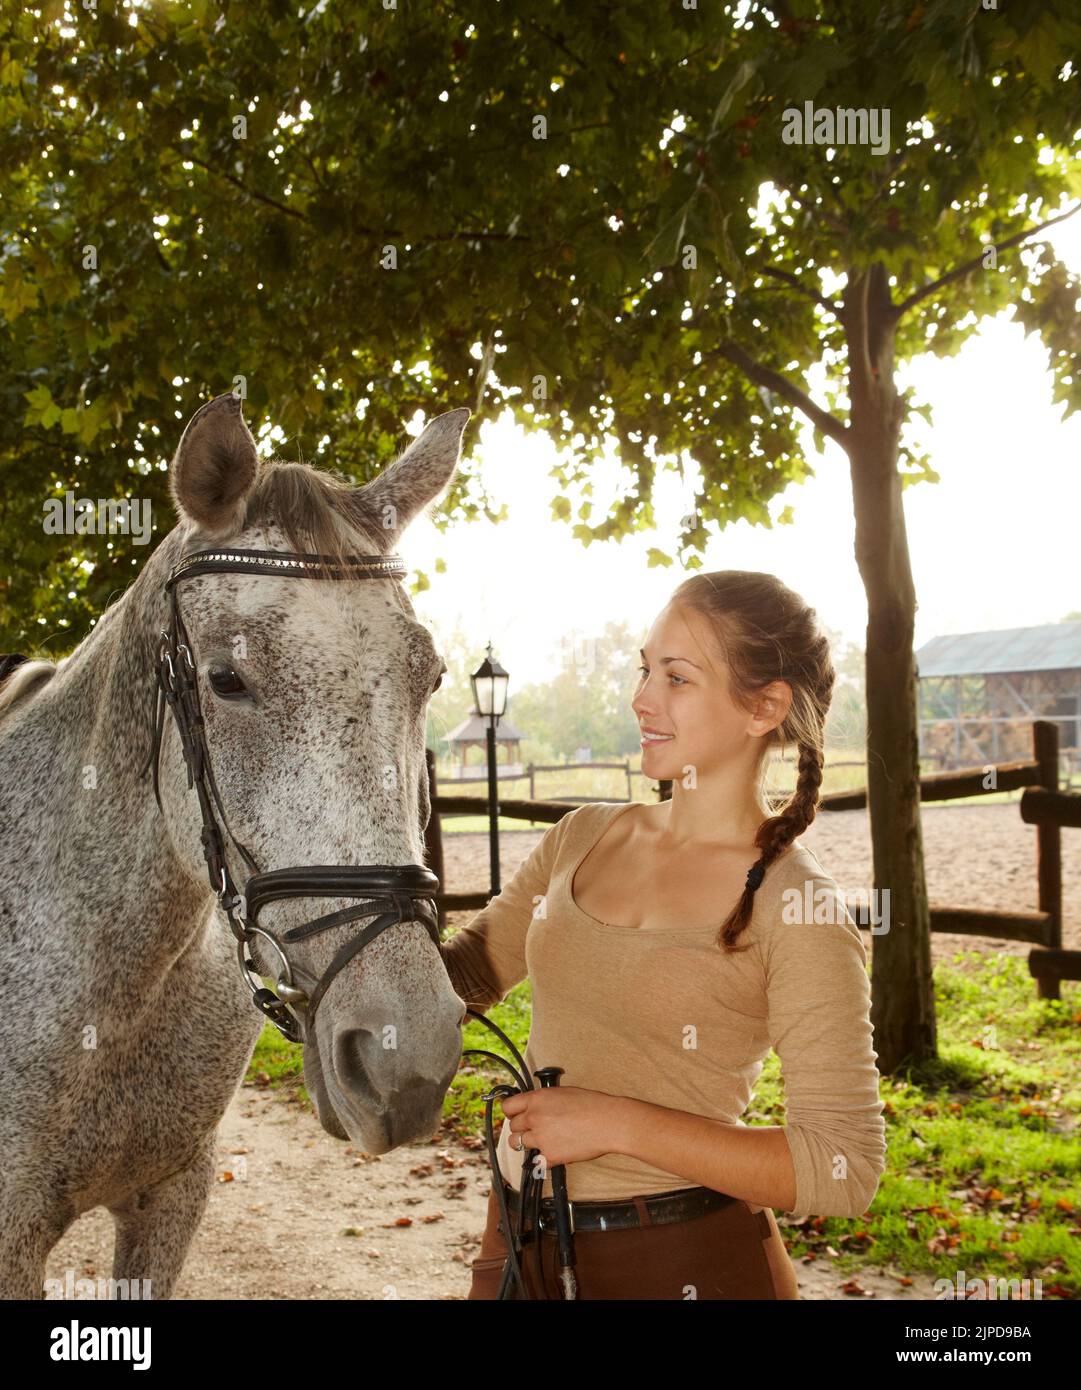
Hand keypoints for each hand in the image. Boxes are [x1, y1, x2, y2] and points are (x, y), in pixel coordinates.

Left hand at [499, 1086, 631, 1166]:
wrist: (607, 1122)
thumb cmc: (591, 1105)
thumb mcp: (562, 1093)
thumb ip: (543, 1101)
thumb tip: (534, 1107)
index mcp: (536, 1099)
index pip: (507, 1107)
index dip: (510, 1112)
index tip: (514, 1115)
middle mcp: (534, 1118)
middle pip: (512, 1127)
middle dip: (520, 1128)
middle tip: (531, 1129)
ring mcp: (540, 1138)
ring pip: (518, 1144)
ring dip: (527, 1143)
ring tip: (541, 1140)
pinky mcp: (549, 1156)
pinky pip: (538, 1160)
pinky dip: (545, 1158)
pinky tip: (557, 1150)